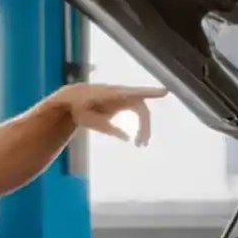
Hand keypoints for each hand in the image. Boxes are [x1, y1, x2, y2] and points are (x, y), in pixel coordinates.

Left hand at [54, 83, 168, 144]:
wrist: (73, 99)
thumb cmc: (79, 108)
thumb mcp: (88, 121)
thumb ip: (106, 128)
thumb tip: (126, 137)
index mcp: (112, 95)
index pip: (135, 93)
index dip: (150, 92)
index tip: (165, 92)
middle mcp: (122, 95)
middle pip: (142, 110)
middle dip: (145, 126)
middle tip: (141, 144)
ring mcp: (125, 98)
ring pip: (143, 114)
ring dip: (144, 129)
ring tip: (140, 145)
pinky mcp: (124, 104)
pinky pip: (138, 116)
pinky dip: (140, 128)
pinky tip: (137, 142)